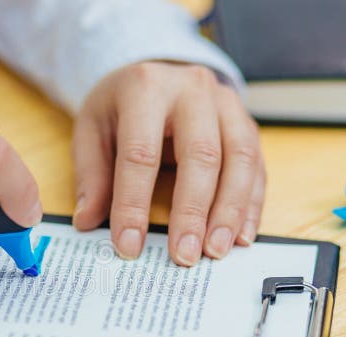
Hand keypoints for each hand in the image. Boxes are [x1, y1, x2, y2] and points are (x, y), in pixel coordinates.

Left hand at [72, 61, 265, 265]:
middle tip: (184, 256)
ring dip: (230, 212)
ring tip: (216, 251)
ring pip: (240, 159)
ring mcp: (226, 104)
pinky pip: (257, 165)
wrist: (157, 71)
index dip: (134, 204)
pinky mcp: (247, 122)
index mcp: (145, 87)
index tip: (129, 245)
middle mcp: (192, 89)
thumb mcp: (92, 129)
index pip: (140, 154)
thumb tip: (87, 221)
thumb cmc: (121, 105)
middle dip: (192, 212)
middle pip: (201, 155)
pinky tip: (241, 236)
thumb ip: (92, 175)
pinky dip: (252, 205)